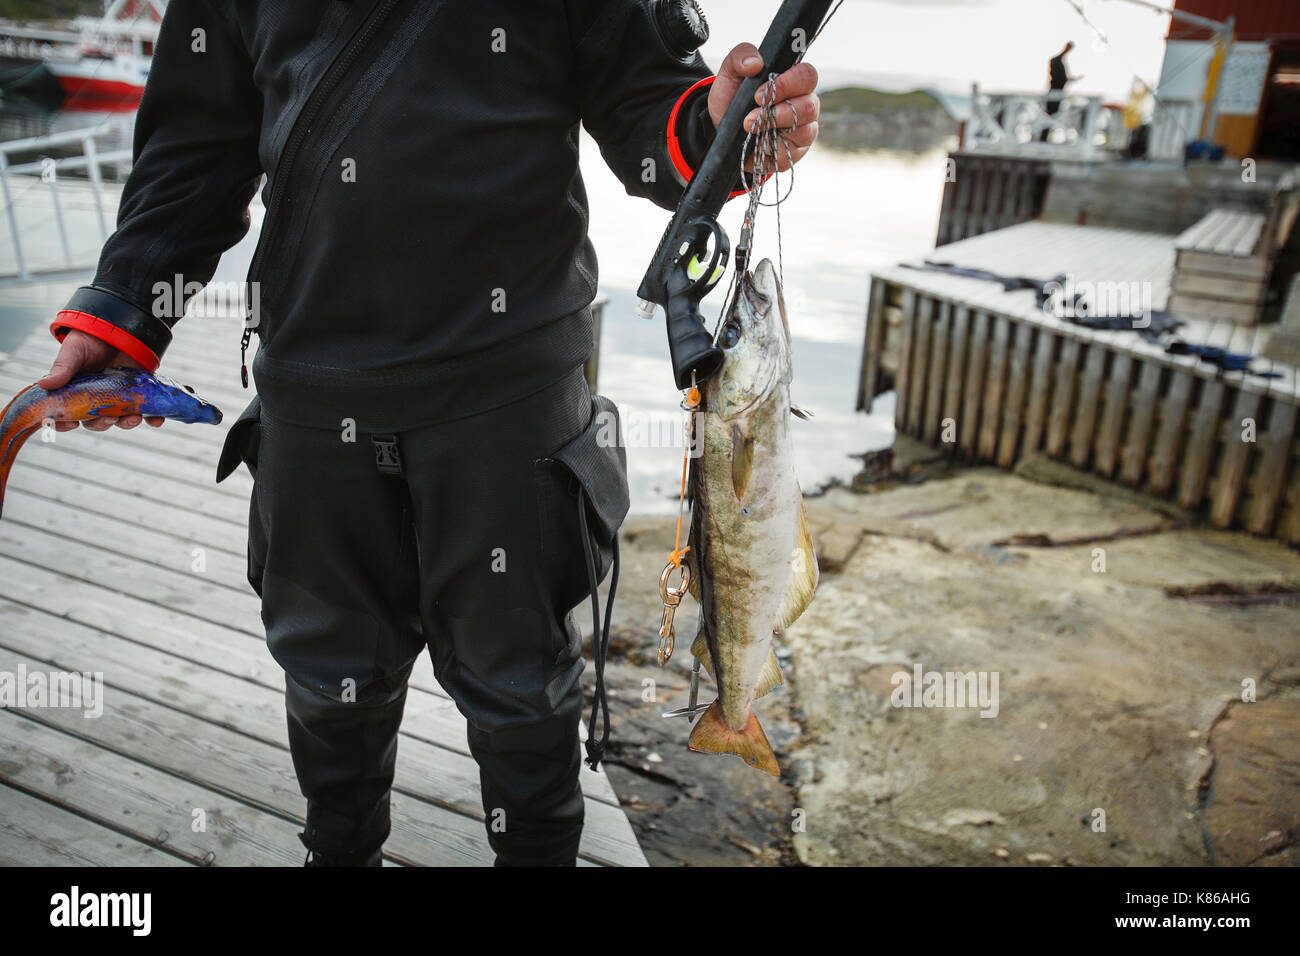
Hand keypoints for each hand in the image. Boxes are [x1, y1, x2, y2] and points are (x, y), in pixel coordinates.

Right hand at [39, 329, 164, 431]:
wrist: (117, 329)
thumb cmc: (89, 341)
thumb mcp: (73, 353)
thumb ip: (62, 369)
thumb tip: (44, 384)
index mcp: (76, 394)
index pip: (68, 415)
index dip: (66, 423)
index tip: (69, 424)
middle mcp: (97, 400)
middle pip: (96, 421)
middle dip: (101, 424)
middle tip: (107, 420)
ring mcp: (119, 398)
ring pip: (121, 419)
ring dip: (127, 423)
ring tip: (133, 418)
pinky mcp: (139, 394)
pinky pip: (147, 412)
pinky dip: (152, 419)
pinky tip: (156, 420)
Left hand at [708, 43, 819, 171]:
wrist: (720, 129)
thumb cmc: (732, 98)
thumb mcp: (730, 73)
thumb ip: (741, 57)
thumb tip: (755, 62)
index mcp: (794, 82)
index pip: (808, 76)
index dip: (787, 84)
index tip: (758, 94)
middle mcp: (804, 105)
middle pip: (810, 106)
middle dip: (779, 111)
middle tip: (752, 114)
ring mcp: (802, 130)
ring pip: (804, 131)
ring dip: (772, 129)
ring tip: (750, 128)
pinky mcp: (793, 153)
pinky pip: (790, 153)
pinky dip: (770, 149)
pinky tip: (756, 143)